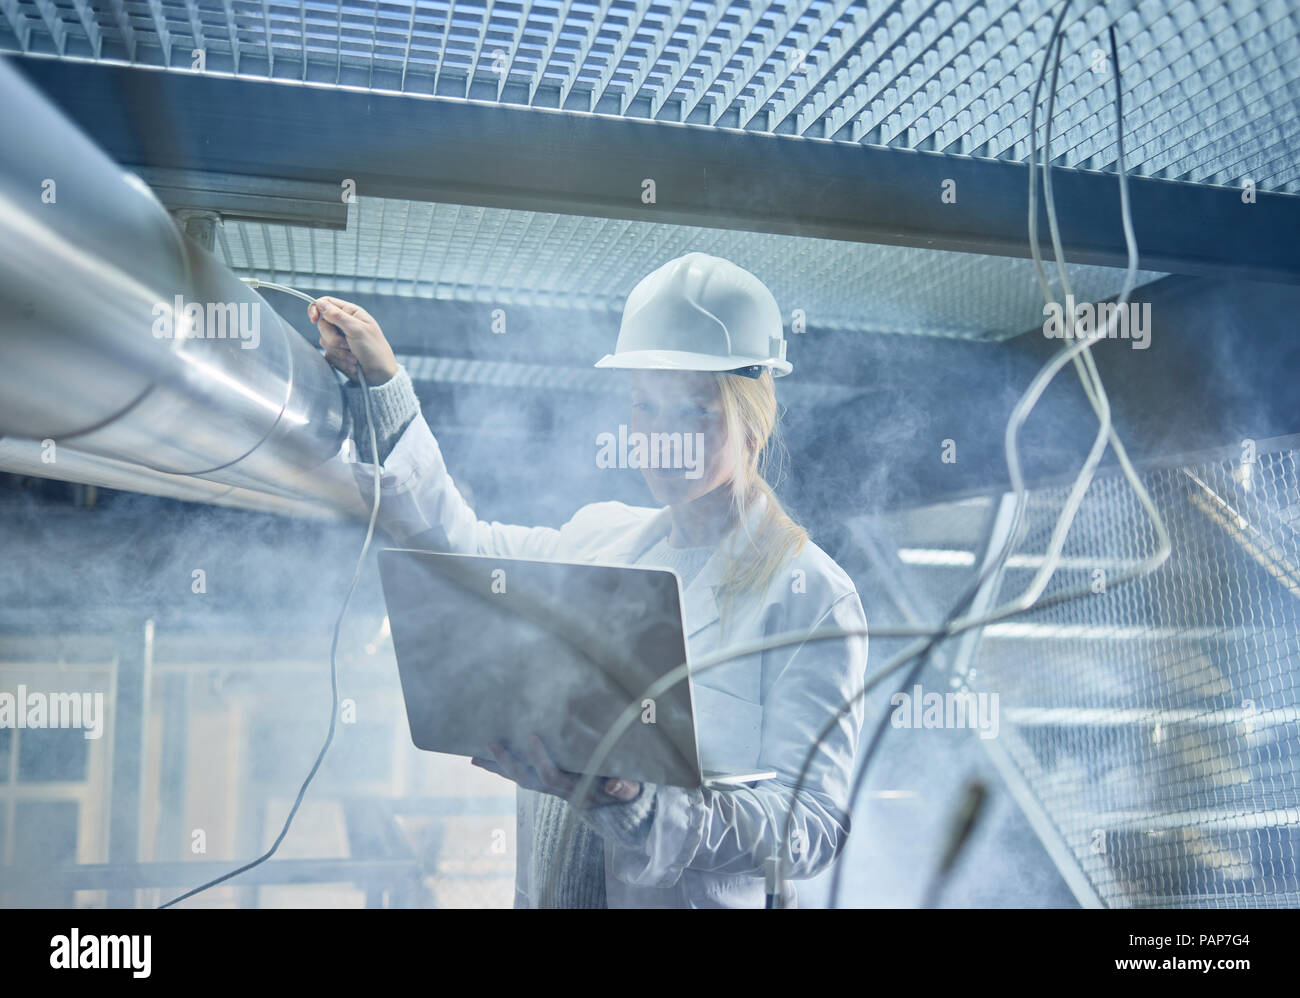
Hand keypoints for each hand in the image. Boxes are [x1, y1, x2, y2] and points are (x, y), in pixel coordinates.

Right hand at [307, 296, 398, 384]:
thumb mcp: (357, 330)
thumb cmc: (375, 351)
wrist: (380, 376)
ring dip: (339, 352)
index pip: (326, 303)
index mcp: (351, 313)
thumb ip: (338, 316)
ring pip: (324, 341)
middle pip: (323, 325)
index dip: (317, 309)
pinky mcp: (338, 353)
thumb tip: (320, 303)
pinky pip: (328, 354)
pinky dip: (339, 360)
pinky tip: (352, 363)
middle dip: (333, 338)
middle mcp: (345, 324)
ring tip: (354, 356)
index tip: (314, 320)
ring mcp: (341, 339)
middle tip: (347, 344)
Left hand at [472, 733, 640, 805]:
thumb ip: (625, 787)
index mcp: (575, 788)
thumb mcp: (630, 788)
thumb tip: (616, 785)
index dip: (539, 759)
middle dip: (508, 762)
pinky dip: (497, 768)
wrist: (617, 800)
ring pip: (518, 778)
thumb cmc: (624, 788)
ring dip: (497, 766)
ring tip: (475, 754)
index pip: (552, 776)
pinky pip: (517, 775)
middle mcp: (557, 790)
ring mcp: (548, 787)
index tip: (531, 736)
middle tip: (491, 742)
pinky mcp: (543, 780)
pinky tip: (479, 759)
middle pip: (526, 779)